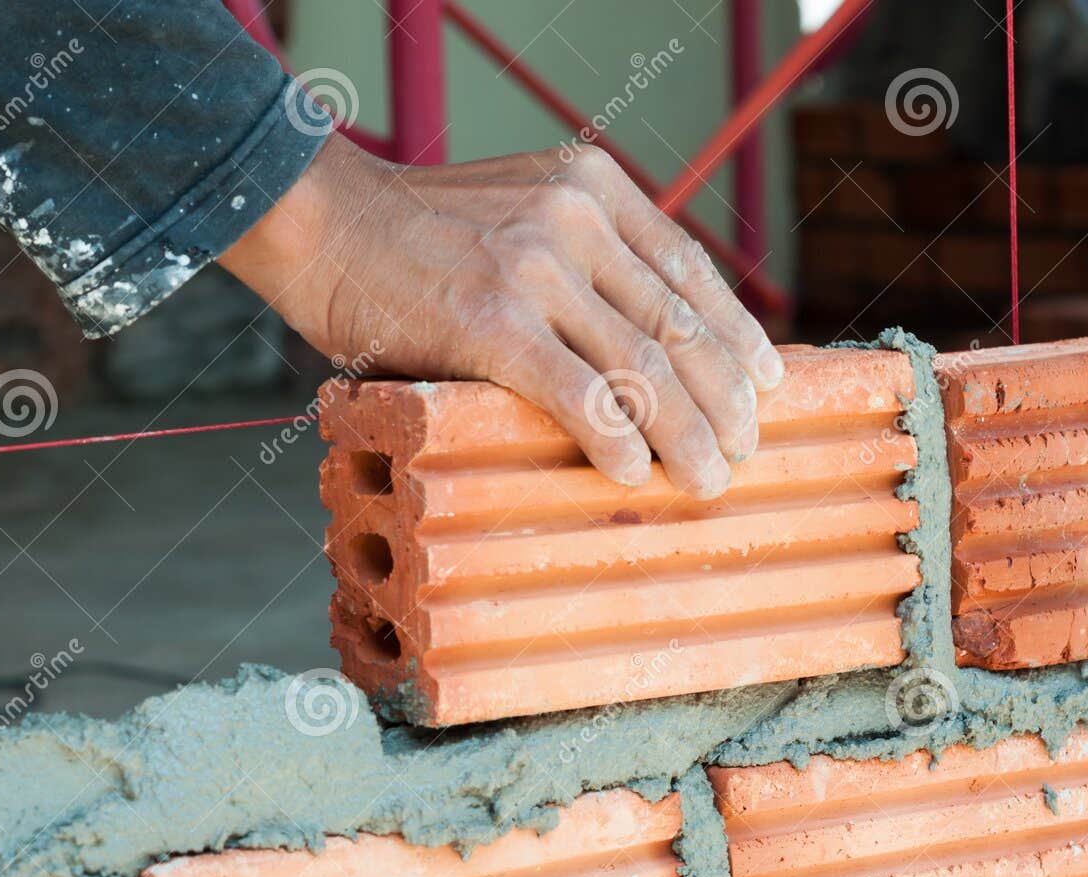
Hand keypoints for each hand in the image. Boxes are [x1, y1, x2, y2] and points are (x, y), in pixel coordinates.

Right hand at [220, 133, 782, 497]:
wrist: (321, 222)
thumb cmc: (412, 234)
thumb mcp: (515, 209)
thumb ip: (577, 254)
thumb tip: (634, 343)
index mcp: (591, 187)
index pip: (689, 269)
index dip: (737, 335)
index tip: (765, 383)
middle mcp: (576, 220)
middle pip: (678, 324)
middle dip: (723, 400)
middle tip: (742, 450)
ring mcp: (535, 270)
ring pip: (642, 367)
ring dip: (685, 435)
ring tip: (706, 478)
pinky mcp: (492, 324)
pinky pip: (580, 395)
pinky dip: (615, 441)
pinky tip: (630, 473)